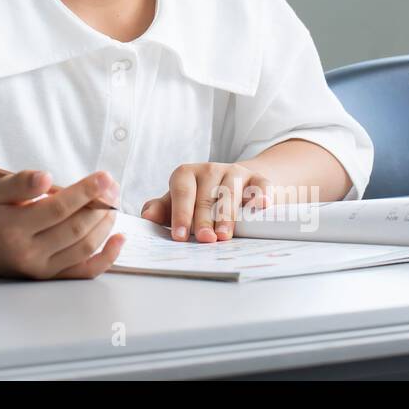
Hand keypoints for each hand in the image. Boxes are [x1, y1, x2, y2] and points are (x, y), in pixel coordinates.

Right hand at [0, 169, 124, 278]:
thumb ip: (22, 182)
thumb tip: (46, 177)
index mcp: (13, 228)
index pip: (58, 209)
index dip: (85, 192)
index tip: (104, 177)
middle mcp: (29, 253)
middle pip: (75, 229)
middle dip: (100, 206)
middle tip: (113, 187)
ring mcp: (41, 268)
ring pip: (84, 248)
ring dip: (105, 225)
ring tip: (113, 203)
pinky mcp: (50, 277)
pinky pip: (84, 272)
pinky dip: (107, 258)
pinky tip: (119, 239)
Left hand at [139, 162, 272, 242]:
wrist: (233, 184)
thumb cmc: (200, 198)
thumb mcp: (177, 202)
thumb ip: (162, 209)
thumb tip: (147, 217)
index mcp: (186, 174)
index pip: (182, 192)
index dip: (180, 214)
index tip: (179, 236)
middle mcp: (210, 170)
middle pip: (206, 196)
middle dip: (204, 220)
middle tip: (204, 239)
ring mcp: (235, 172)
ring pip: (230, 193)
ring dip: (227, 215)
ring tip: (224, 235)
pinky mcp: (257, 178)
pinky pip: (260, 185)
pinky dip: (261, 195)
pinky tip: (261, 206)